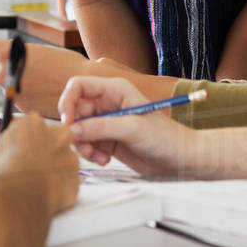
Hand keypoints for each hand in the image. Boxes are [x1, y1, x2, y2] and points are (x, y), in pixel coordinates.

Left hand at [0, 28, 91, 118]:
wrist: (82, 86)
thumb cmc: (65, 65)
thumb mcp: (38, 51)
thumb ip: (18, 56)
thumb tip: (8, 64)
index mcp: (8, 53)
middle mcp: (4, 73)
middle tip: (16, 64)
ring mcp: (10, 92)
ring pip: (5, 84)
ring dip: (15, 81)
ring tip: (41, 78)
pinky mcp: (18, 107)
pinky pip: (16, 98)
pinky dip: (26, 94)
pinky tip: (44, 90)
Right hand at [0, 112, 80, 211]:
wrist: (19, 197)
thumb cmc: (2, 173)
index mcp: (34, 124)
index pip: (28, 126)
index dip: (19, 139)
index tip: (13, 149)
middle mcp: (57, 135)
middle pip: (49, 139)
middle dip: (39, 150)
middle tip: (24, 165)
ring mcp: (70, 156)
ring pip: (61, 159)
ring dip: (49, 168)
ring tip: (33, 182)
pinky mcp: (76, 177)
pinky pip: (67, 180)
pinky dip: (57, 186)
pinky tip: (43, 192)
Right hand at [59, 76, 201, 177]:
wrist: (179, 158)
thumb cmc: (164, 137)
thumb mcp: (132, 129)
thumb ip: (101, 127)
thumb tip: (72, 129)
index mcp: (115, 90)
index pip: (78, 86)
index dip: (67, 102)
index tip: (67, 123)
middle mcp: (108, 103)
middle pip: (74, 110)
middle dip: (75, 129)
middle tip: (83, 145)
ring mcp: (106, 122)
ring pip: (78, 130)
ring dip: (83, 145)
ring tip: (98, 156)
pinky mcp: (107, 140)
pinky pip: (86, 144)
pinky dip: (90, 153)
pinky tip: (105, 159)